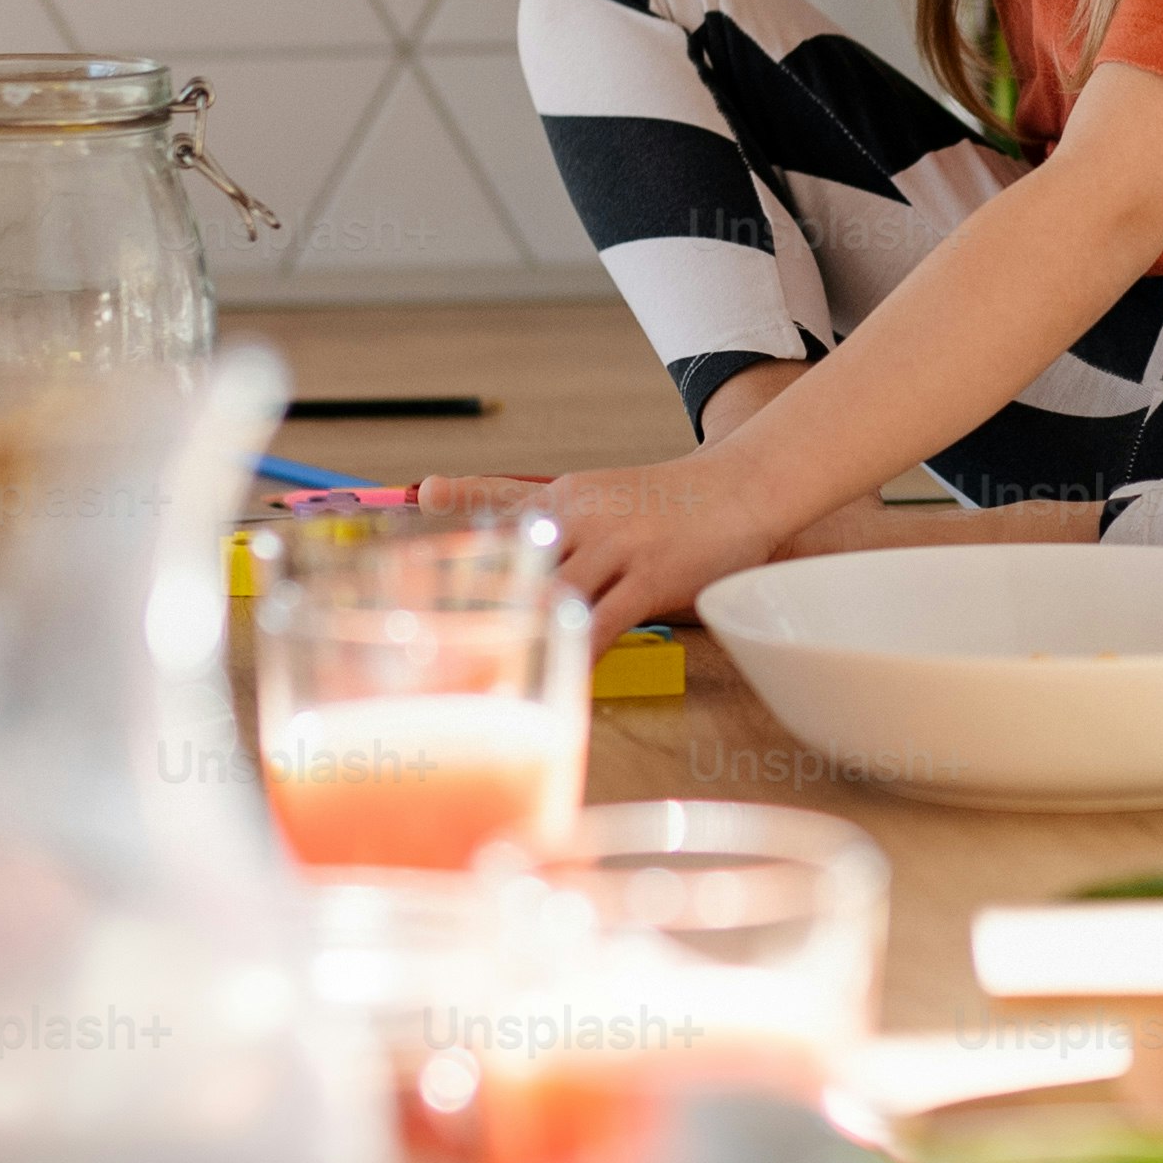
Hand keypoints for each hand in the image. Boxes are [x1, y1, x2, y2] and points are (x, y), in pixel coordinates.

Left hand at [427, 451, 797, 645]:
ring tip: (487, 672)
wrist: (744, 486)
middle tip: (437, 638)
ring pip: (551, 594)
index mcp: (565, 497)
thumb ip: (560, 528)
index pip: (497, 502)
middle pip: (514, 559)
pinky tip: (562, 675)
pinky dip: (577, 654)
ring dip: (521, 633)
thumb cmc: (672, 505)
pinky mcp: (650, 578)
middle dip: (476, 597)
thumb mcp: (605, 498)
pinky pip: (601, 624)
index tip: (419, 502)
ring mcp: (616, 546)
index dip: (456, 507)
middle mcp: (581, 516)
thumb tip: (516, 575)